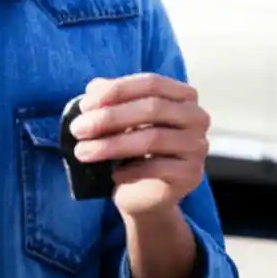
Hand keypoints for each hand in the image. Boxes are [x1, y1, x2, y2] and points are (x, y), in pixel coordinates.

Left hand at [68, 73, 210, 217]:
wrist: (143, 194)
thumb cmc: (132, 150)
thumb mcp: (119, 120)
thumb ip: (109, 100)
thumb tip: (93, 88)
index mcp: (183, 96)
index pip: (151, 83)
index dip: (117, 90)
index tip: (85, 104)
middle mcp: (197, 117)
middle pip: (153, 108)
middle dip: (109, 117)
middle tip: (78, 129)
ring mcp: (197, 146)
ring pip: (152, 138)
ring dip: (111, 145)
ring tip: (83, 152)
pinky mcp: (191, 174)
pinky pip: (157, 168)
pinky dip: (129, 170)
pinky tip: (112, 173)